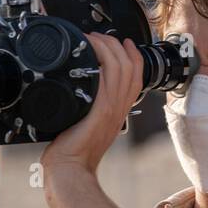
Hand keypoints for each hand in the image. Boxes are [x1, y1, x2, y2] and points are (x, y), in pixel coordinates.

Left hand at [41, 32, 143, 176]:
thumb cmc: (74, 154)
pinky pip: (107, 77)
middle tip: (102, 37)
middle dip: (118, 46)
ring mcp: (111, 109)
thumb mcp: (86, 129)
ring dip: (108, 47)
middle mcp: (119, 109)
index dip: (134, 57)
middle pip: (130, 68)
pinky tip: (90, 50)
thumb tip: (76, 100)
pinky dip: (100, 58)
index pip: (136, 79)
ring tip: (95, 38)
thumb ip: (87, 112)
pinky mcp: (100, 109)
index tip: (126, 43)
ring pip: (121, 68)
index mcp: (118, 113)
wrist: (70, 170)